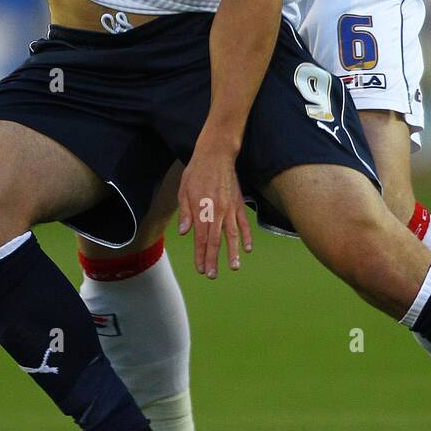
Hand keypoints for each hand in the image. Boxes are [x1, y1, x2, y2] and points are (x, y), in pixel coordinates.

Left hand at [177, 136, 252, 279]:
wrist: (216, 155)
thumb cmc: (196, 172)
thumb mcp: (184, 190)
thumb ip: (186, 213)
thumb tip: (185, 232)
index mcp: (201, 210)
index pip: (200, 239)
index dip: (201, 255)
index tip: (201, 269)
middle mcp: (216, 212)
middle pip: (215, 241)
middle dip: (213, 260)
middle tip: (212, 275)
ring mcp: (229, 208)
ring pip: (231, 235)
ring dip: (232, 252)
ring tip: (233, 267)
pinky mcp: (238, 203)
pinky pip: (243, 223)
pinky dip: (246, 236)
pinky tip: (247, 248)